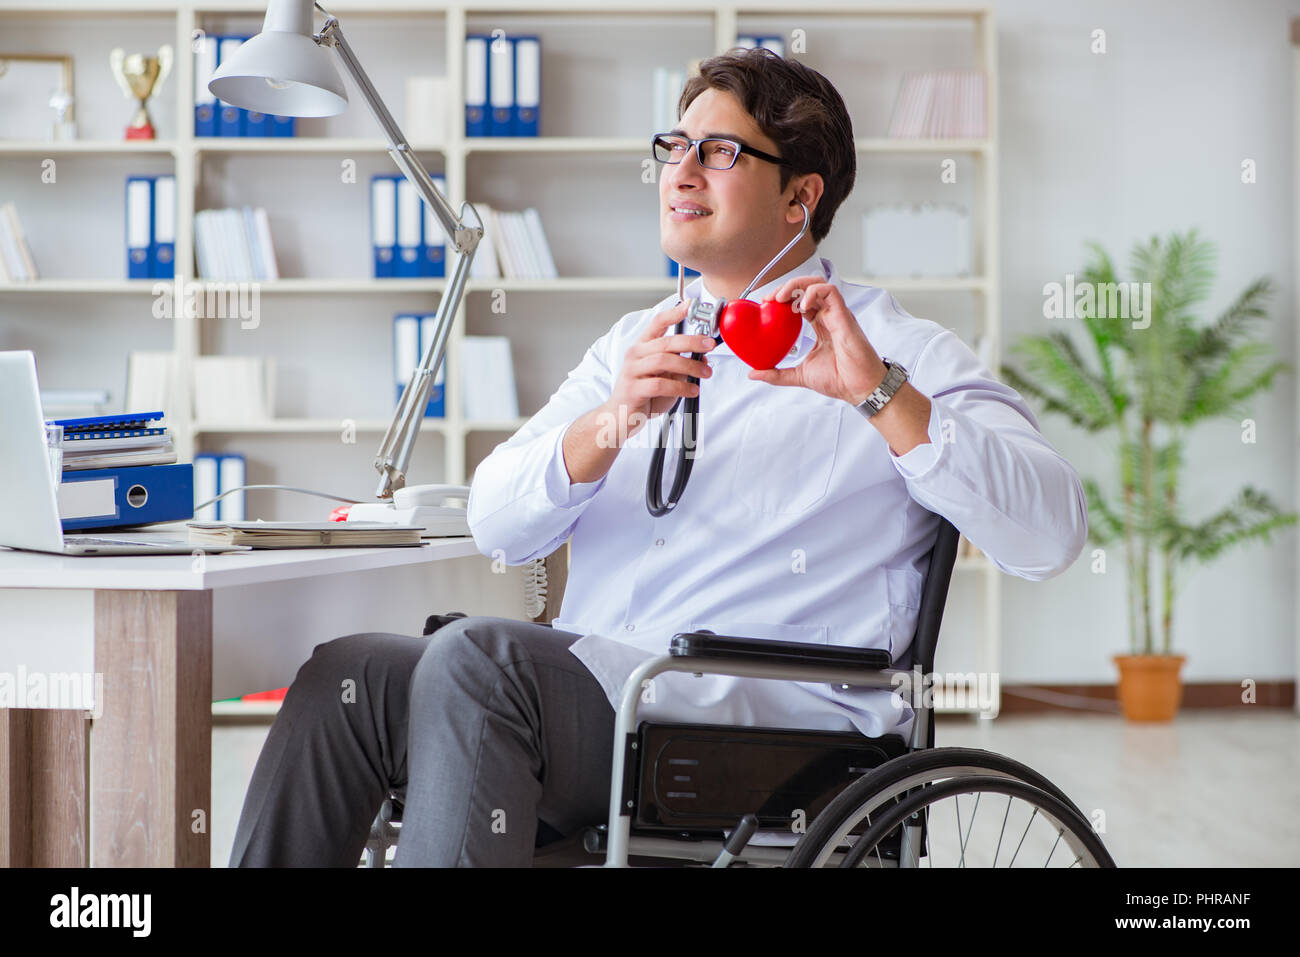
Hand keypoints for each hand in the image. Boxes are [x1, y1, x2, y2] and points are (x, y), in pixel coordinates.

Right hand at [605, 299, 716, 439]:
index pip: (658, 323)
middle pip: (666, 342)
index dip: (674, 313)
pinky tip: (691, 390)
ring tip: (705, 373)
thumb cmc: (642, 395)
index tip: (691, 305)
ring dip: (689, 366)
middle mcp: (635, 355)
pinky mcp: (633, 389)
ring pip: (664, 361)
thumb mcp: (665, 377)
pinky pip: (660, 384)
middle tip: (709, 345)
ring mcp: (632, 371)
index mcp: (642, 347)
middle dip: (691, 341)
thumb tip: (703, 357)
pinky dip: (680, 387)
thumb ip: (681, 366)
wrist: (618, 417)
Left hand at [747, 276, 886, 405]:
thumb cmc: (839, 380)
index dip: (783, 298)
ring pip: (818, 284)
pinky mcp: (844, 315)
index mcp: (821, 326)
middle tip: (770, 298)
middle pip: (808, 288)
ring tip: (783, 297)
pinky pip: (830, 291)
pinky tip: (802, 307)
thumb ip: (777, 373)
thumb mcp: (799, 375)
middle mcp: (829, 316)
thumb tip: (753, 373)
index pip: (800, 301)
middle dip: (787, 287)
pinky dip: (813, 292)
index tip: (767, 304)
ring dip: (797, 285)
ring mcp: (837, 314)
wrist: (858, 388)